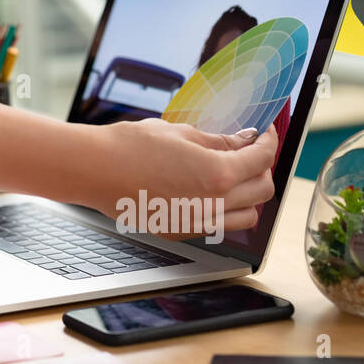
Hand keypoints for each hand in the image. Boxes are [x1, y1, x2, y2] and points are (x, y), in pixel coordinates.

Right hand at [93, 117, 278, 236]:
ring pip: (248, 216)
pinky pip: (220, 225)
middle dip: (262, 167)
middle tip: (249, 150)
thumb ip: (219, 140)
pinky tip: (209, 190)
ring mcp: (198, 222)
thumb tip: (245, 140)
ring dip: (249, 194)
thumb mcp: (180, 133)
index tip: (264, 132)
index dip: (269, 141)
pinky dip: (226, 210)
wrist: (94, 170)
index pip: (262, 159)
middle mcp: (214, 204)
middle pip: (263, 190)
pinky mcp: (182, 232)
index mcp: (217, 174)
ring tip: (233, 174)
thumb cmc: (131, 146)